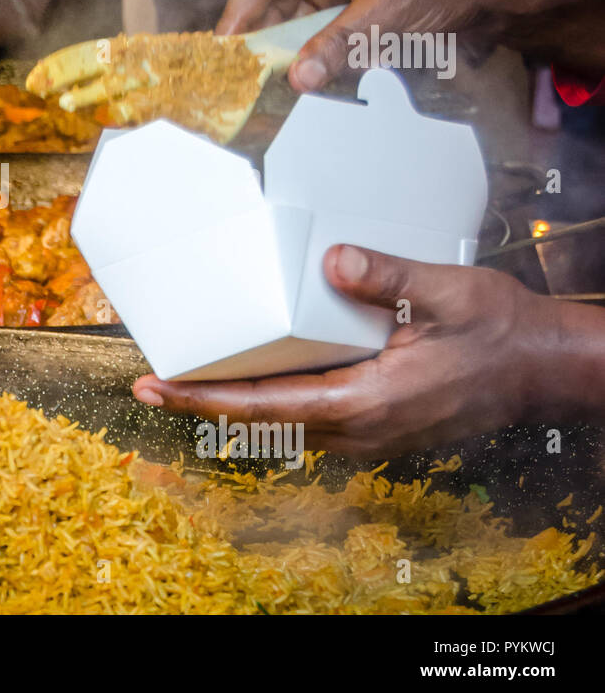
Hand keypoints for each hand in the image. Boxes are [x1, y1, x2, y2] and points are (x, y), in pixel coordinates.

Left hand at [130, 245, 604, 458]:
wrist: (543, 368)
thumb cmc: (500, 331)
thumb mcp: (447, 292)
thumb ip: (388, 276)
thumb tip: (334, 259)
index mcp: (367, 402)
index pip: (265, 407)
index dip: (205, 398)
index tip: (155, 387)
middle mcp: (360, 429)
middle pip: (261, 420)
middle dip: (204, 400)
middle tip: (150, 378)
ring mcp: (368, 433)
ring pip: (283, 421)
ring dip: (235, 402)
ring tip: (188, 374)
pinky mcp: (376, 424)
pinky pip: (309, 415)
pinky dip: (272, 398)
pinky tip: (252, 372)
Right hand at [213, 0, 597, 90]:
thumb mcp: (393, 10)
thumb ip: (342, 43)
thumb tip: (297, 78)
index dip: (239, 15)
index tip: (221, 52)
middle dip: (256, 37)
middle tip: (235, 77)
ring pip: (287, 18)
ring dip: (279, 50)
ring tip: (258, 83)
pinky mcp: (344, 3)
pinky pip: (311, 30)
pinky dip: (304, 53)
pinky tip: (295, 76)